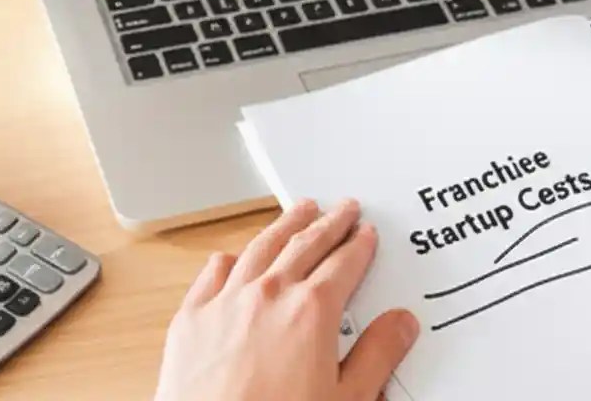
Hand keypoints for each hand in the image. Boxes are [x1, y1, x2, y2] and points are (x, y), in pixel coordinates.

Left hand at [154, 199, 418, 400]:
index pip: (344, 263)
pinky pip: (212, 274)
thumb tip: (400, 324)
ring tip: (299, 212)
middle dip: (328, 224)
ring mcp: (225, 303)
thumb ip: (377, 356)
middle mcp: (268, 295)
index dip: (359, 245)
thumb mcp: (347, 400)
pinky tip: (235, 256)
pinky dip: (229, 259)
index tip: (365, 234)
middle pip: (305, 245)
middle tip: (342, 210)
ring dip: (284, 226)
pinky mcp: (190, 321)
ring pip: (260, 248)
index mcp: (311, 311)